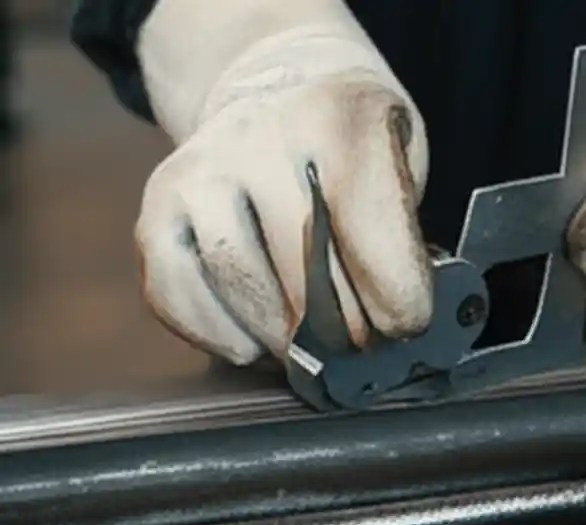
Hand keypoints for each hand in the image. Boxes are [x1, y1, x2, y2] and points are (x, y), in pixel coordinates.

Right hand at [135, 1, 430, 364]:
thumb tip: (390, 321)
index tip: (405, 324)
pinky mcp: (158, 205)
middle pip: (305, 270)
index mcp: (339, 119)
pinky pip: (176, 292)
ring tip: (314, 347)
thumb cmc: (353, 146)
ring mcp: (201, 169)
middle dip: (344, 330)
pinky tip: (253, 340)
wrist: (283, 95)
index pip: (370, 231)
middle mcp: (261, 136)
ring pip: (242, 284)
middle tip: (362, 345)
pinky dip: (220, 333)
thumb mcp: (402, 159)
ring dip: (285, 338)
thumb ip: (398, 232)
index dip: (395, 297)